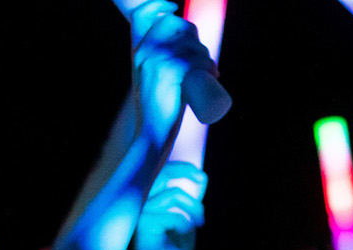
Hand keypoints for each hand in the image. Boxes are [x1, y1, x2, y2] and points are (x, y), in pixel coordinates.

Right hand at [129, 2, 214, 142]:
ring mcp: (155, 61)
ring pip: (189, 45)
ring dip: (206, 55)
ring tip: (212, 73)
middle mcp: (144, 51)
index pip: (145, 13)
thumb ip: (162, 67)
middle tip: (207, 63)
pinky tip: (213, 73)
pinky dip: (207, 65)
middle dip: (196, 38)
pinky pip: (192, 59)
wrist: (152, 134)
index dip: (160, 5)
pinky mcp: (168, 72)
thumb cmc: (160, 111)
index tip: (175, 9)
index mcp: (139, 50)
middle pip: (177, 26)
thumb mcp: (155, 81)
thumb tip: (187, 54)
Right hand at [130, 161, 207, 249]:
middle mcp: (139, 203)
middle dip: (185, 171)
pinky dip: (184, 223)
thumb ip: (188, 202)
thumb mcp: (186, 222)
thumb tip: (199, 178)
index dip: (181, 168)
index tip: (200, 176)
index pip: (159, 173)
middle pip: (162, 173)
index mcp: (146, 202)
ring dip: (193, 208)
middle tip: (201, 178)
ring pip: (173, 194)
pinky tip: (184, 232)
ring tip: (199, 222)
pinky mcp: (142, 223)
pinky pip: (173, 215)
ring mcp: (138, 212)